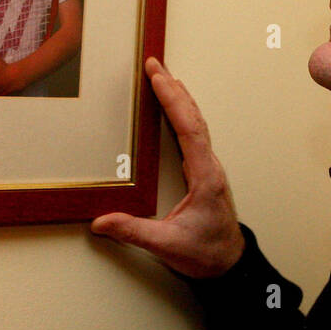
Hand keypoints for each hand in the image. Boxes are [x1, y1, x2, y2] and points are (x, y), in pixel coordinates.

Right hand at [91, 58, 244, 278]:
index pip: (188, 128)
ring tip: (162, 75)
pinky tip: (175, 106)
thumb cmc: (206, 254)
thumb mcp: (167, 245)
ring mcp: (208, 167)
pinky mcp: (204, 171)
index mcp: (204, 176)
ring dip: (179, 96)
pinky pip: (194, 132)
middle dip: (172, 87)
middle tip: (154, 63)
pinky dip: (183, 112)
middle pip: (192, 117)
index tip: (157, 77)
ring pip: (195, 122)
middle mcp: (209, 166)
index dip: (172, 100)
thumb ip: (134, 232)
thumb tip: (101, 222)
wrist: (230, 266)